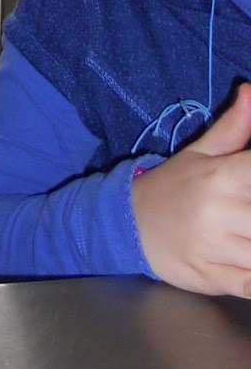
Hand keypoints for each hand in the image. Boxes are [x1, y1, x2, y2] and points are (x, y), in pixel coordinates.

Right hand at [132, 82, 250, 295]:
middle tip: (250, 211)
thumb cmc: (173, 186)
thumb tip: (250, 90)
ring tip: (247, 233)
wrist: (128, 225)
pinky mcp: (213, 278)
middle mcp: (220, 209)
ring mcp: (216, 246)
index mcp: (222, 174)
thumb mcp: (200, 153)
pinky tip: (247, 259)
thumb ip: (233, 127)